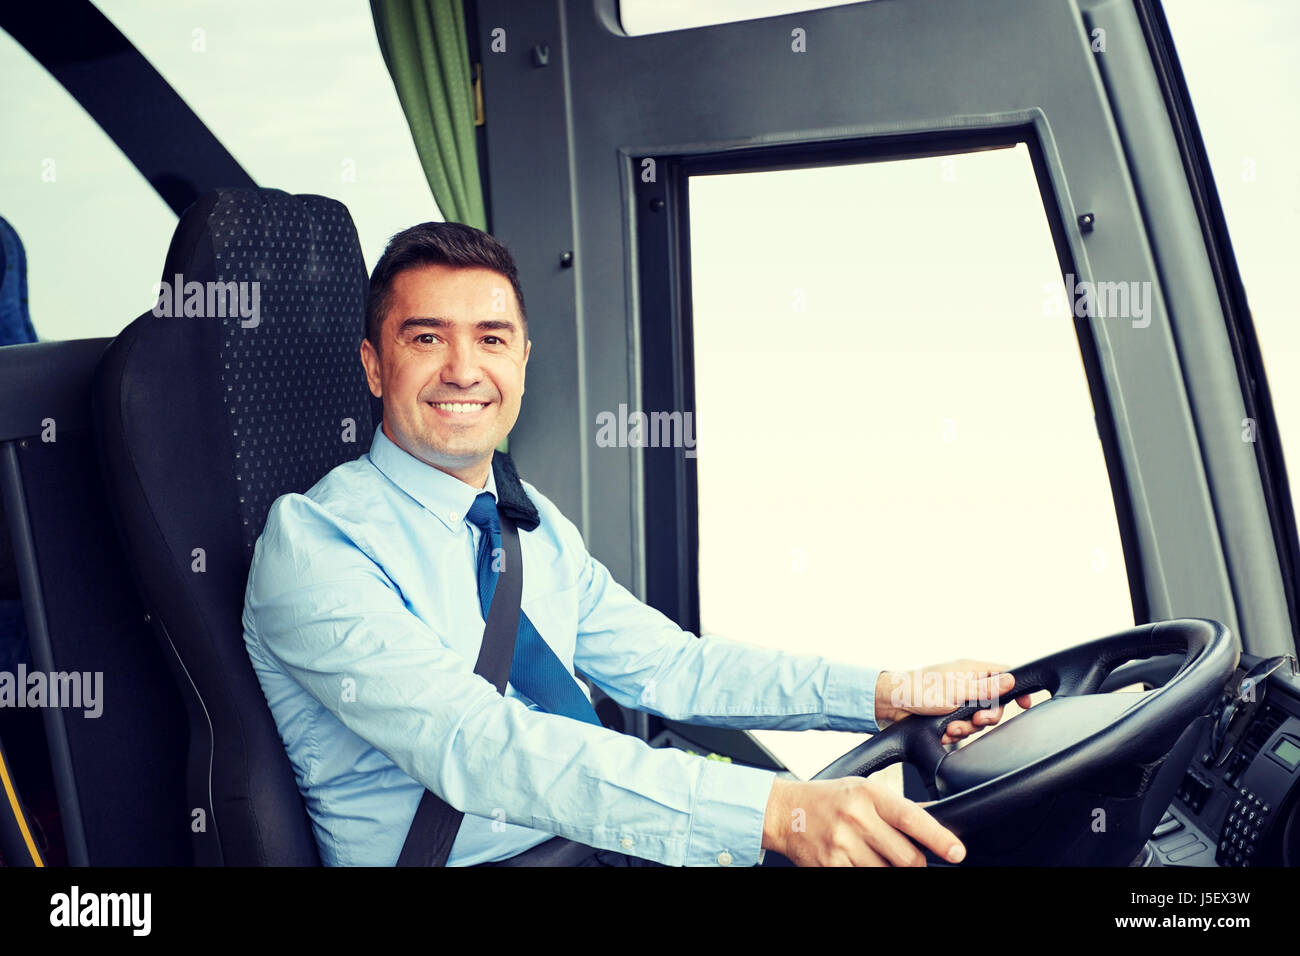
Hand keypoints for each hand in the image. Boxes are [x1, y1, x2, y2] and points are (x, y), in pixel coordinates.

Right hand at [762, 776, 963, 865]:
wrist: (786, 812)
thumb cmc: (829, 799)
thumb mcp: (863, 790)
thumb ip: (896, 806)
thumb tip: (934, 821)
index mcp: (868, 794)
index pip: (912, 818)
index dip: (938, 838)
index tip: (956, 852)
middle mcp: (856, 819)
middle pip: (906, 857)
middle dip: (915, 862)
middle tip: (909, 857)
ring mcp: (842, 846)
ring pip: (887, 873)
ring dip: (890, 870)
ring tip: (875, 855)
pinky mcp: (830, 867)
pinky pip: (863, 879)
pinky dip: (868, 873)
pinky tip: (859, 861)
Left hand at [875, 659, 1035, 744]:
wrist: (888, 705)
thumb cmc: (918, 689)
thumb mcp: (957, 690)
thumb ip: (985, 688)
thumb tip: (1011, 680)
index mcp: (971, 671)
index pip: (1003, 676)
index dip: (1016, 689)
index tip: (1024, 704)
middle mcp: (966, 685)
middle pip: (993, 704)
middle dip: (985, 717)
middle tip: (976, 720)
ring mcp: (956, 701)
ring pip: (977, 721)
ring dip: (965, 728)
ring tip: (951, 727)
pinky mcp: (946, 717)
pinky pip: (961, 730)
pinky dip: (953, 733)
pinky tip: (942, 732)